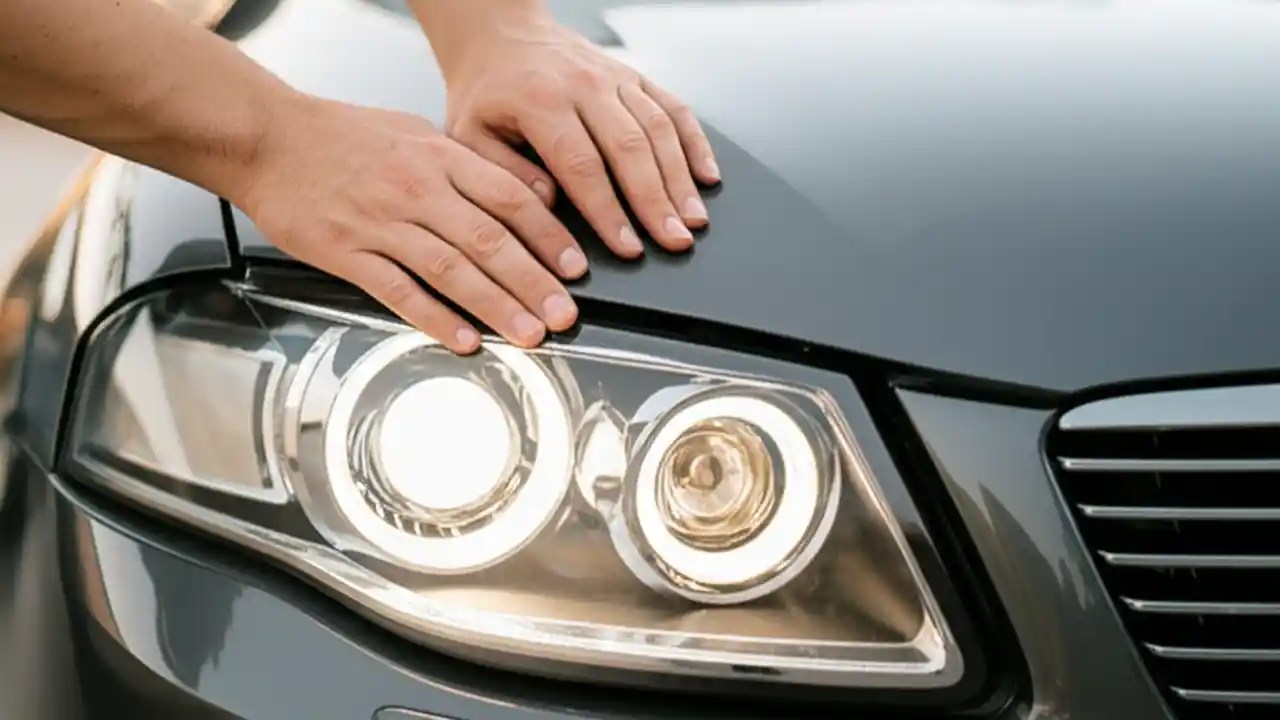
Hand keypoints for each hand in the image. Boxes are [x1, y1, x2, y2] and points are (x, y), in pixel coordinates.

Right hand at [232, 95, 586, 352]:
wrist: (267, 138)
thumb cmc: (340, 136)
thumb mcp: (413, 132)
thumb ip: (465, 165)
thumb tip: (522, 194)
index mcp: (438, 156)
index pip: (510, 198)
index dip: (548, 237)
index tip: (575, 268)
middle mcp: (416, 189)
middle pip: (489, 240)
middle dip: (534, 282)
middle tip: (565, 314)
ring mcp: (381, 223)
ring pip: (451, 270)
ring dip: (497, 306)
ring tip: (529, 334)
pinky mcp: (346, 253)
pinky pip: (399, 290)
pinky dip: (436, 318)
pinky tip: (465, 339)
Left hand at [425, 6, 719, 256]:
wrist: (499, 35)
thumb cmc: (484, 94)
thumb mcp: (469, 136)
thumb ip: (504, 173)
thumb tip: (549, 205)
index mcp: (539, 100)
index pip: (582, 165)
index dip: (609, 210)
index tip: (627, 248)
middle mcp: (583, 84)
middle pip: (630, 148)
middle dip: (656, 200)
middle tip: (674, 242)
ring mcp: (614, 77)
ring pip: (659, 128)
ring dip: (680, 178)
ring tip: (694, 221)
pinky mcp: (634, 76)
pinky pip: (674, 107)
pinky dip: (695, 143)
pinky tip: (707, 177)